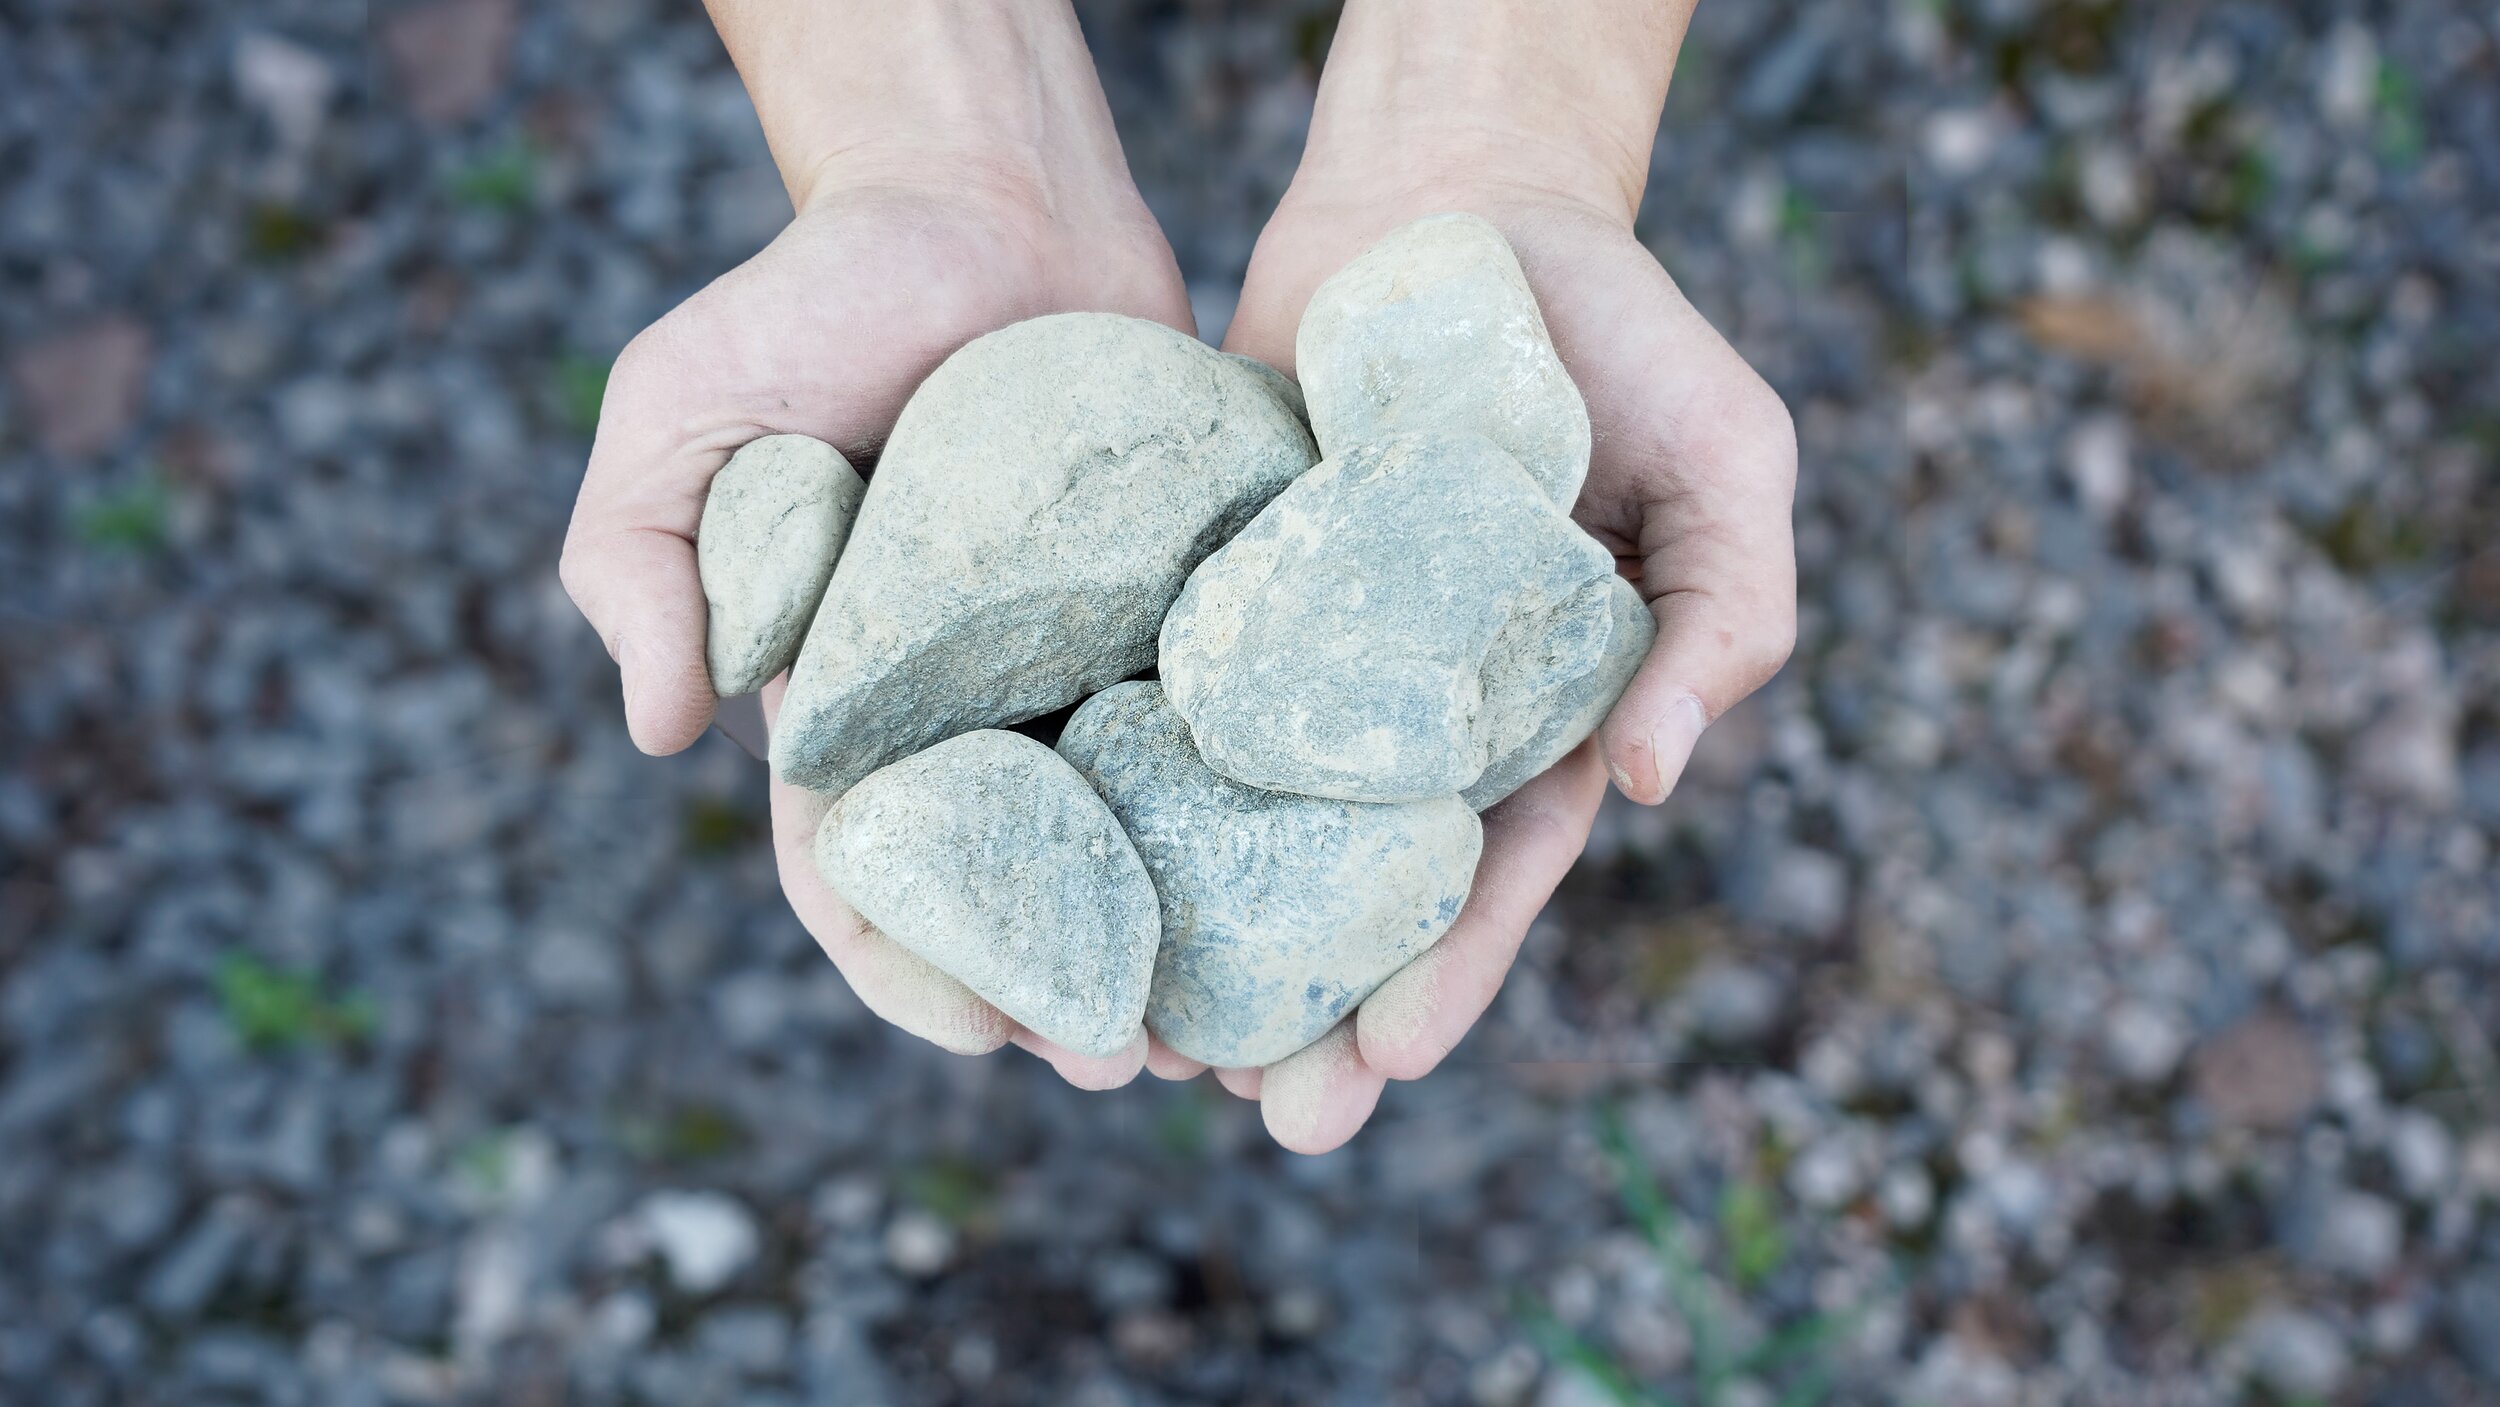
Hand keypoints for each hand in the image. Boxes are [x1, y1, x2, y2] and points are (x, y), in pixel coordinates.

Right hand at [559, 0, 1198, 1086]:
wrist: (984, 196)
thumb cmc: (813, 299)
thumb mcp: (676, 413)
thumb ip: (636, 560)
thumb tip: (657, 728)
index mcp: (847, 703)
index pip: (865, 868)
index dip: (911, 961)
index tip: (979, 1036)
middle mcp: (971, 706)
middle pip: (1017, 883)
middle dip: (1065, 984)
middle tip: (1132, 1063)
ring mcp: (1082, 664)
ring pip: (1131, 834)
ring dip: (1176, 936)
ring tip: (1240, 1025)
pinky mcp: (1183, 607)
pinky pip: (1221, 727)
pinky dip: (1259, 811)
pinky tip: (1315, 878)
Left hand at [1209, 0, 1798, 1151]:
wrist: (1455, 197)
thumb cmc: (1619, 325)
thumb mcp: (1729, 457)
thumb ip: (1727, 613)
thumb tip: (1660, 780)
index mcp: (1543, 705)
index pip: (1500, 862)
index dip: (1454, 963)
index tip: (1391, 1061)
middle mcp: (1414, 705)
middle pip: (1365, 880)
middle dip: (1327, 1007)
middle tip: (1274, 1124)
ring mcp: (1304, 653)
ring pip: (1253, 819)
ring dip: (1215, 933)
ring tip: (1155, 1047)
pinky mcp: (1209, 588)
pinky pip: (1164, 698)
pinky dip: (1129, 787)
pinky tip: (1081, 867)